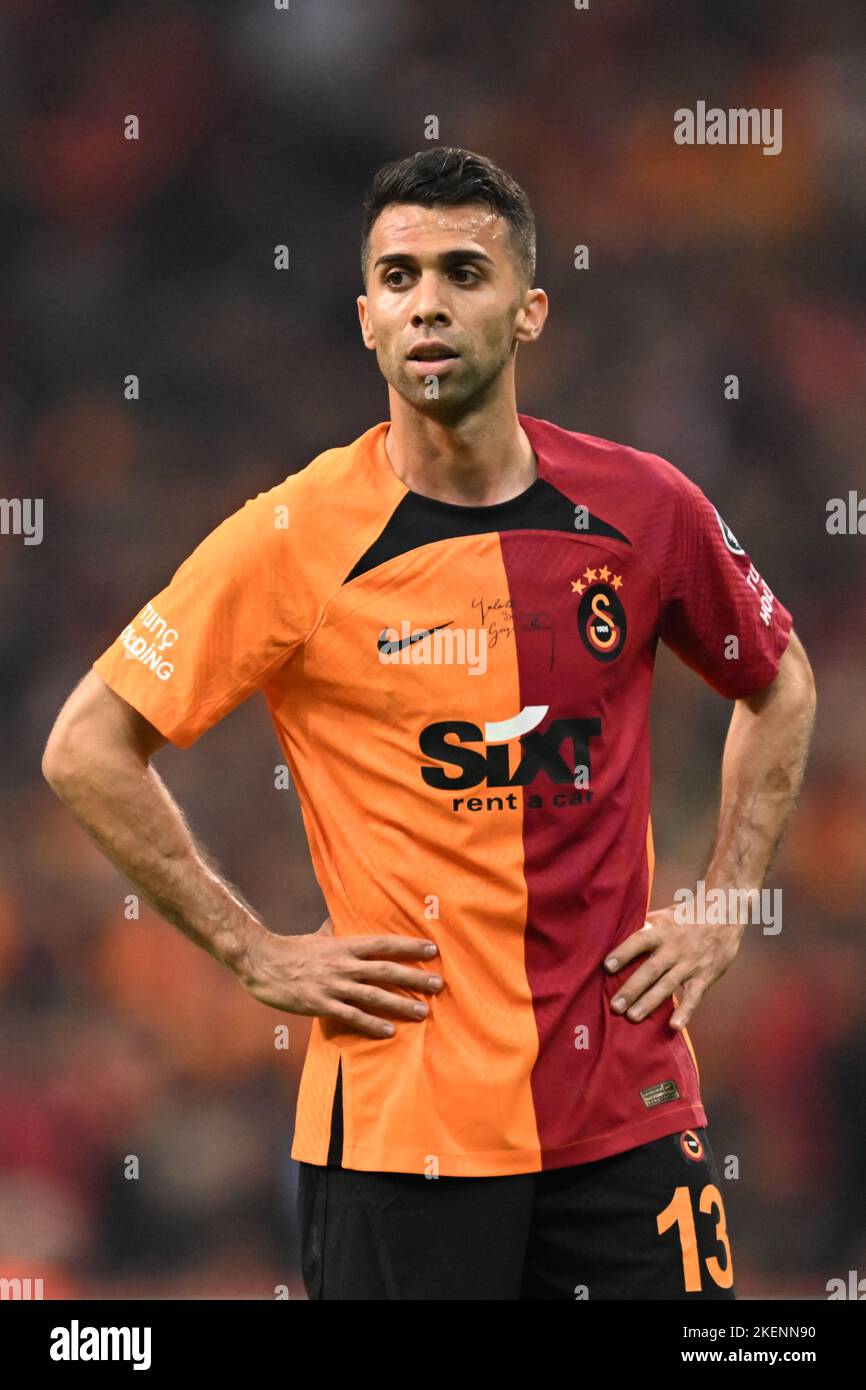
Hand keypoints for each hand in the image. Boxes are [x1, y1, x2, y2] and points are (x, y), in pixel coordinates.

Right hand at [233, 915, 443, 1038]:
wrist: (262, 962)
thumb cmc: (293, 949)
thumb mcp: (319, 935)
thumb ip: (337, 929)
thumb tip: (345, 913)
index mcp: (345, 945)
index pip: (383, 944)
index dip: (409, 947)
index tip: (432, 949)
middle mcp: (343, 964)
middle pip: (386, 970)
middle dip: (415, 977)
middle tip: (439, 984)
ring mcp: (333, 985)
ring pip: (373, 995)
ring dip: (400, 1004)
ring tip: (424, 1012)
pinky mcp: (321, 1004)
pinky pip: (351, 1016)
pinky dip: (372, 1024)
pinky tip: (389, 1032)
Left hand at [603, 905, 742, 1030]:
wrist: (724, 914)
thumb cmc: (686, 916)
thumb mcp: (663, 915)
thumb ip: (643, 927)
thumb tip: (616, 933)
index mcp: (661, 931)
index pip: (639, 941)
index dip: (623, 953)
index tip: (607, 966)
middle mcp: (674, 949)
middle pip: (650, 970)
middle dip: (632, 988)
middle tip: (615, 1005)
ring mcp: (689, 964)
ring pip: (667, 985)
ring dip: (649, 1002)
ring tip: (632, 1017)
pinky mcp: (704, 977)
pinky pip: (693, 997)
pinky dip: (684, 1012)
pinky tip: (674, 1026)